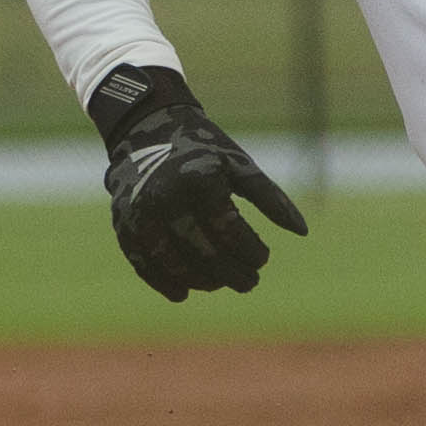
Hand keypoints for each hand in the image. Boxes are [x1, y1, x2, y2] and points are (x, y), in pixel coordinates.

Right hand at [87, 61, 309, 301]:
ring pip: (173, 263)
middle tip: (250, 283)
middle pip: (203, 253)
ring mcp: (141, 213)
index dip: (251, 252)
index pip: (230, 231)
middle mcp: (166, 198)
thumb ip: (271, 197)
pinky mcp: (123, 224)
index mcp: (199, 180)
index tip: (263, 259)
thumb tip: (302, 232)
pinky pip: (142, 263)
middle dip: (232, 274)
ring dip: (201, 281)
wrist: (147, 131)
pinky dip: (163, 282)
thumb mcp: (239, 165)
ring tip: (220, 283)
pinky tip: (183, 293)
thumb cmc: (204, 152)